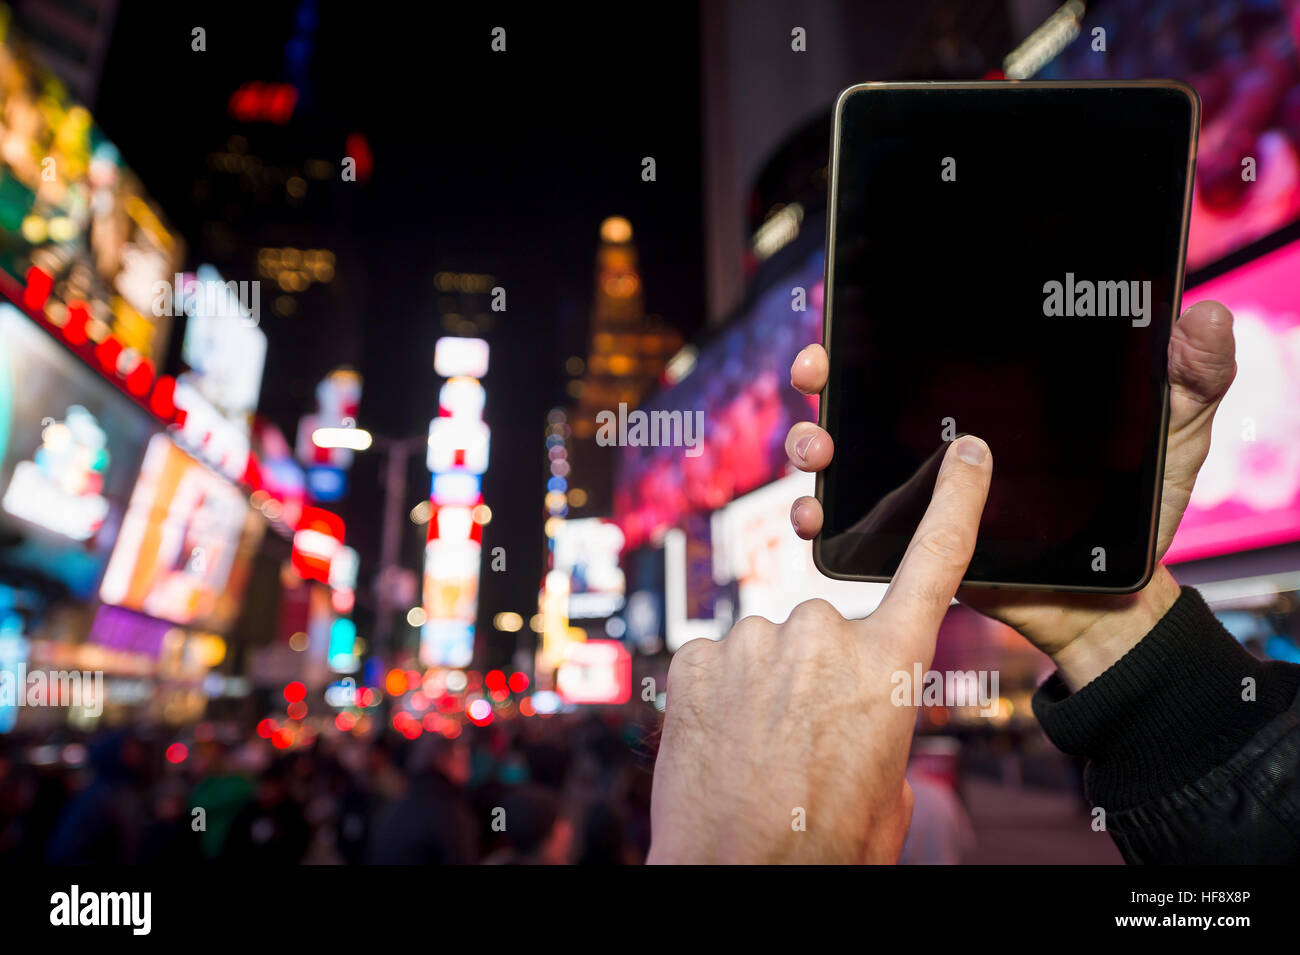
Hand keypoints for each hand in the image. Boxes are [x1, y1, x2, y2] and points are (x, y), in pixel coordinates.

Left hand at [648, 436, 991, 863]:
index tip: (964, 454)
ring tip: (759, 752)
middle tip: (803, 741)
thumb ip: (880, 718)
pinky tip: (721, 740)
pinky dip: (720, 693)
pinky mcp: (696, 653)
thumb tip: (857, 705)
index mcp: (888, 666)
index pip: (935, 564)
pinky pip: (719, 660)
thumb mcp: (889, 785)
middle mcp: (822, 634)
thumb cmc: (824, 844)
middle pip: (826, 631)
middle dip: (817, 677)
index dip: (954, 502)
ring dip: (765, 688)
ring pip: (767, 650)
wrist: (737, 879)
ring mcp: (754, 640)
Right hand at [785, 300, 1236, 689]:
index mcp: (983, 398)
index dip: (870, 329)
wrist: (1109, 599)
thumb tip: (1203, 317)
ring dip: (810, 443)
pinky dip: (815, 516)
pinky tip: (814, 515)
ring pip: (837, 453)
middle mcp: (933, 436)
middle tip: (817, 372)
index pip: (914, 351)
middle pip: (856, 393)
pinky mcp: (903, 539)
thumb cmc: (1132, 514)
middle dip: (821, 376)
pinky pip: (846, 525)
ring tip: (820, 449)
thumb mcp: (1169, 437)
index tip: (847, 318)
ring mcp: (912, 489)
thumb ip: (1192, 379)